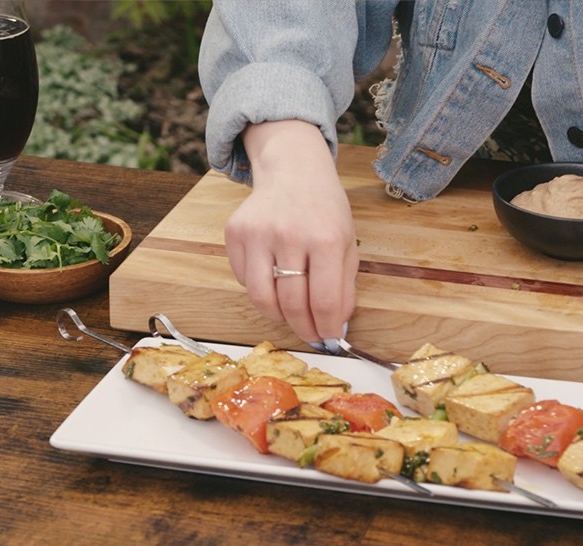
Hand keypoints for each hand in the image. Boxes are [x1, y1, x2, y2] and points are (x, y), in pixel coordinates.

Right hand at [225, 120, 357, 345]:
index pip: (324, 301)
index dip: (327, 329)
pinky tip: (274, 282)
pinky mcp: (235, 233)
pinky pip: (243, 280)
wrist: (293, 169)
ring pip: (261, 299)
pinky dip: (260, 290)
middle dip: (303, 329)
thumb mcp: (347, 243)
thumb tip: (336, 326)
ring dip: (279, 317)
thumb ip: (345, 286)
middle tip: (310, 336)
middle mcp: (290, 235)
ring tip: (291, 316)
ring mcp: (258, 233)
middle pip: (292, 305)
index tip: (329, 339)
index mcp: (326, 238)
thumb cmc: (324, 210)